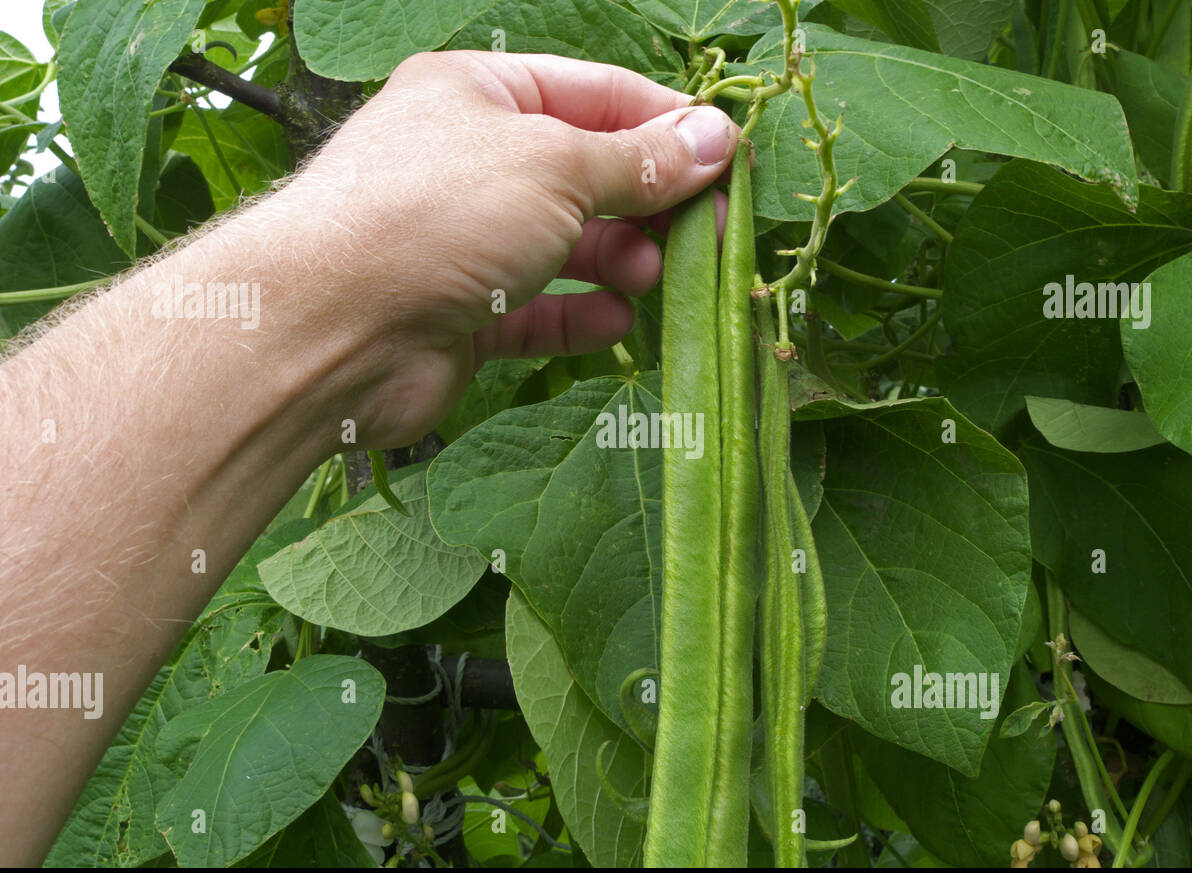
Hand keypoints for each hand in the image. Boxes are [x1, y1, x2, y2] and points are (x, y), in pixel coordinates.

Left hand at [276, 51, 739, 446]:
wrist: (330, 329)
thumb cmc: (436, 214)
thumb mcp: (556, 165)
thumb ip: (640, 160)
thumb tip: (716, 138)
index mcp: (479, 93)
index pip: (595, 94)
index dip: (667, 124)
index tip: (730, 160)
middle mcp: (469, 163)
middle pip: (586, 175)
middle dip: (649, 201)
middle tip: (709, 232)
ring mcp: (464, 243)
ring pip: (567, 246)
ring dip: (620, 260)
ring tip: (654, 276)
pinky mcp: (463, 316)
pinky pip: (538, 310)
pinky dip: (580, 315)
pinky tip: (616, 323)